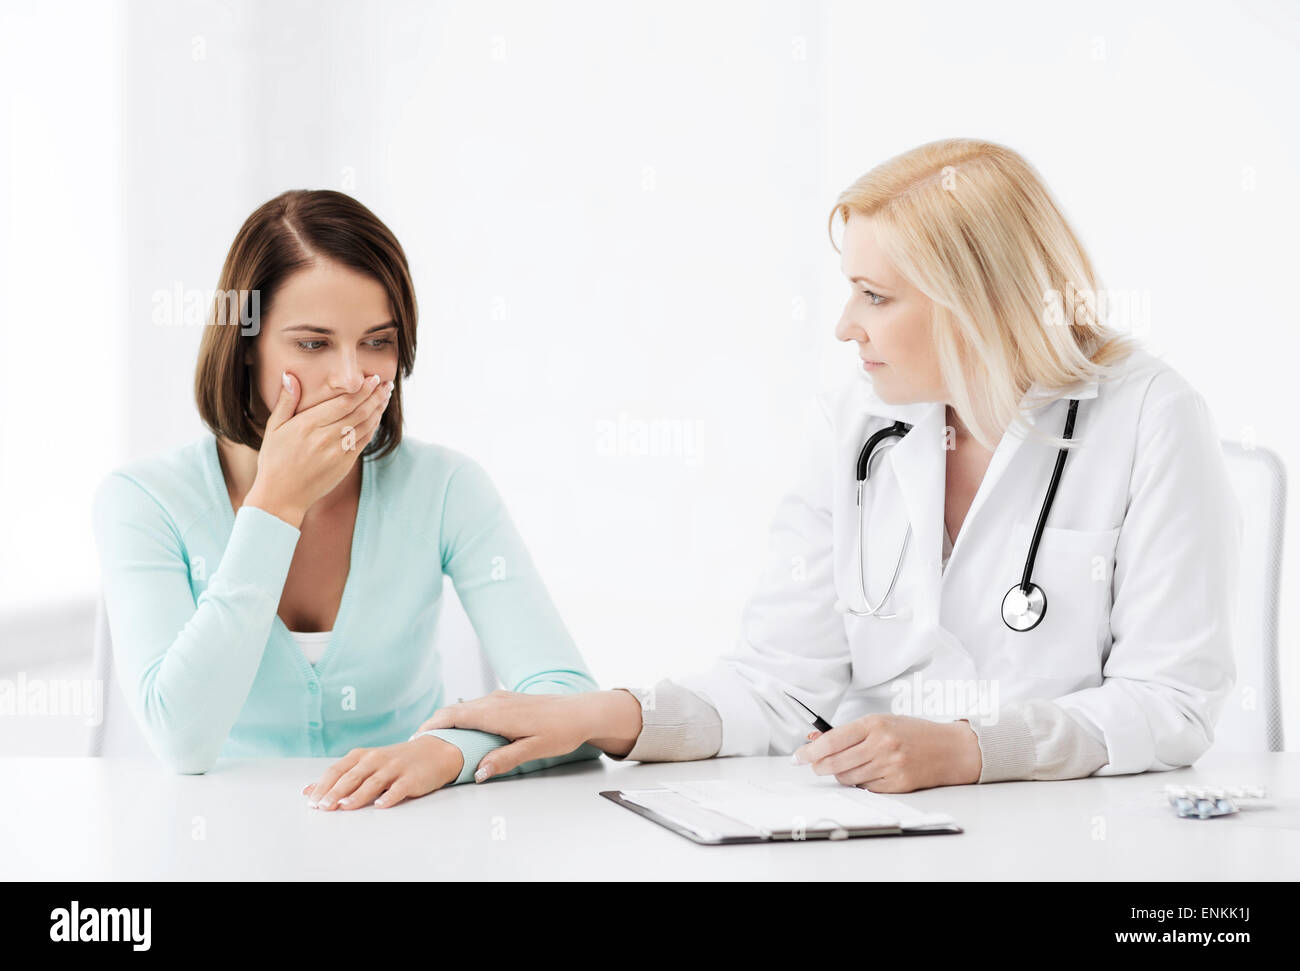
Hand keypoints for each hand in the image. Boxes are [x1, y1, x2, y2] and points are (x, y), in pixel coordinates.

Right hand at [248, 371, 392, 524]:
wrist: (281, 497)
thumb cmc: (274, 461)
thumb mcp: (273, 428)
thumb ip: (285, 402)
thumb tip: (290, 376)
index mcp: (307, 425)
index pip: (342, 402)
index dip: (361, 390)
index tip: (373, 378)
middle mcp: (325, 437)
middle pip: (358, 412)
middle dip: (375, 396)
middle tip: (386, 384)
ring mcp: (337, 453)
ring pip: (365, 426)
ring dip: (378, 410)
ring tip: (386, 396)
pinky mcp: (345, 465)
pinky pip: (363, 442)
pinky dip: (373, 428)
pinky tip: (377, 418)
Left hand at [302, 736, 461, 810]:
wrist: (434, 752)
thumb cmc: (394, 762)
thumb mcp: (366, 764)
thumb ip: (339, 776)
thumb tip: (308, 791)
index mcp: (362, 756)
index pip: (337, 770)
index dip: (324, 785)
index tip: (312, 802)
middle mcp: (376, 760)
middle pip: (352, 776)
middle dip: (336, 792)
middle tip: (323, 807)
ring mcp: (394, 768)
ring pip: (373, 782)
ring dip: (357, 795)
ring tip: (345, 806)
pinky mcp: (411, 778)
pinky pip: (399, 788)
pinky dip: (389, 796)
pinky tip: (381, 805)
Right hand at [416, 688, 619, 780]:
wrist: (583, 711)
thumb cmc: (562, 730)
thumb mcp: (534, 749)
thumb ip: (504, 760)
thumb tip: (478, 772)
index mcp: (498, 713)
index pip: (456, 716)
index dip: (434, 725)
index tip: (415, 737)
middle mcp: (496, 701)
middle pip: (456, 710)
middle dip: (435, 723)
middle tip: (417, 741)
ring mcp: (501, 698)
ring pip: (466, 707)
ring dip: (448, 719)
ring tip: (434, 737)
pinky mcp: (508, 699)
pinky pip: (477, 705)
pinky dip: (463, 715)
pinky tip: (461, 727)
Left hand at [791, 714, 981, 791]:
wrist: (949, 748)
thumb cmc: (912, 733)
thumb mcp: (880, 722)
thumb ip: (848, 732)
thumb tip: (813, 740)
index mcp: (874, 724)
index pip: (832, 741)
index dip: (810, 751)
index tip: (797, 756)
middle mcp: (882, 745)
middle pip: (835, 763)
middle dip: (819, 766)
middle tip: (814, 765)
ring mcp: (890, 766)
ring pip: (848, 778)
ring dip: (840, 775)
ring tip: (848, 766)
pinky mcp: (898, 785)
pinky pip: (866, 788)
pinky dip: (860, 783)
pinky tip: (868, 773)